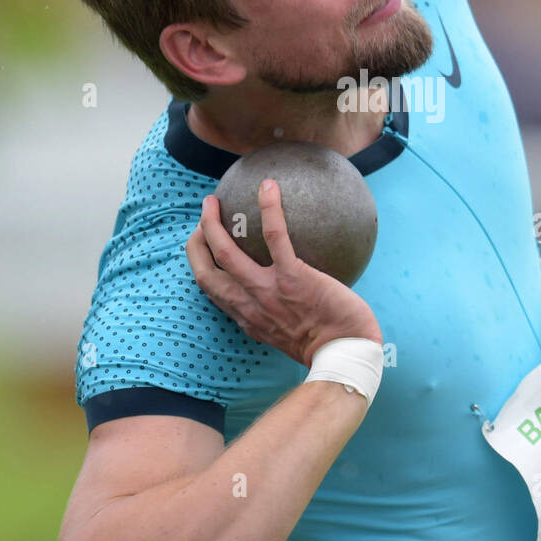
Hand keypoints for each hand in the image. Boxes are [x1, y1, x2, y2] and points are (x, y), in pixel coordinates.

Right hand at [185, 180, 382, 368]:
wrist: (345, 354)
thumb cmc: (326, 344)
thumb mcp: (287, 333)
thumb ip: (277, 314)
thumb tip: (284, 295)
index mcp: (247, 316)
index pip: (210, 289)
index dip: (200, 264)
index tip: (202, 245)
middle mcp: (248, 303)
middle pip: (204, 270)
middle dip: (195, 242)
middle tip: (203, 217)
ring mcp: (267, 289)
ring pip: (225, 252)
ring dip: (212, 223)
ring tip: (213, 200)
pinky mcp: (292, 276)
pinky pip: (275, 235)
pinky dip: (269, 208)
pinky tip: (268, 186)